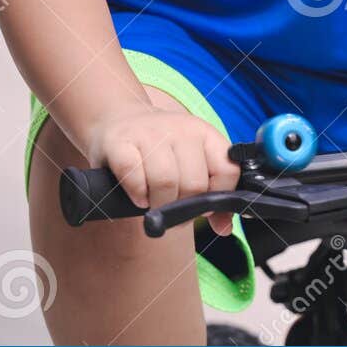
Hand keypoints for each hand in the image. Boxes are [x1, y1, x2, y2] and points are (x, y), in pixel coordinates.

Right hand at [85, 103, 239, 234]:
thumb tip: (225, 229)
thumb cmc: (160, 148)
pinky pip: (134, 177)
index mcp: (205, 134)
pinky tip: (138, 197)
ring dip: (160, 205)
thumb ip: (211, 194)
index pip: (228, 171)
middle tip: (172, 211)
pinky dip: (138, 194)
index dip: (217, 196)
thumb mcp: (191, 162)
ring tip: (154, 204)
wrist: (118, 117)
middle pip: (195, 184)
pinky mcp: (120, 142)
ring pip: (166, 182)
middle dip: (183, 208)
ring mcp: (150, 133)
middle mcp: (181, 129)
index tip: (202, 205)